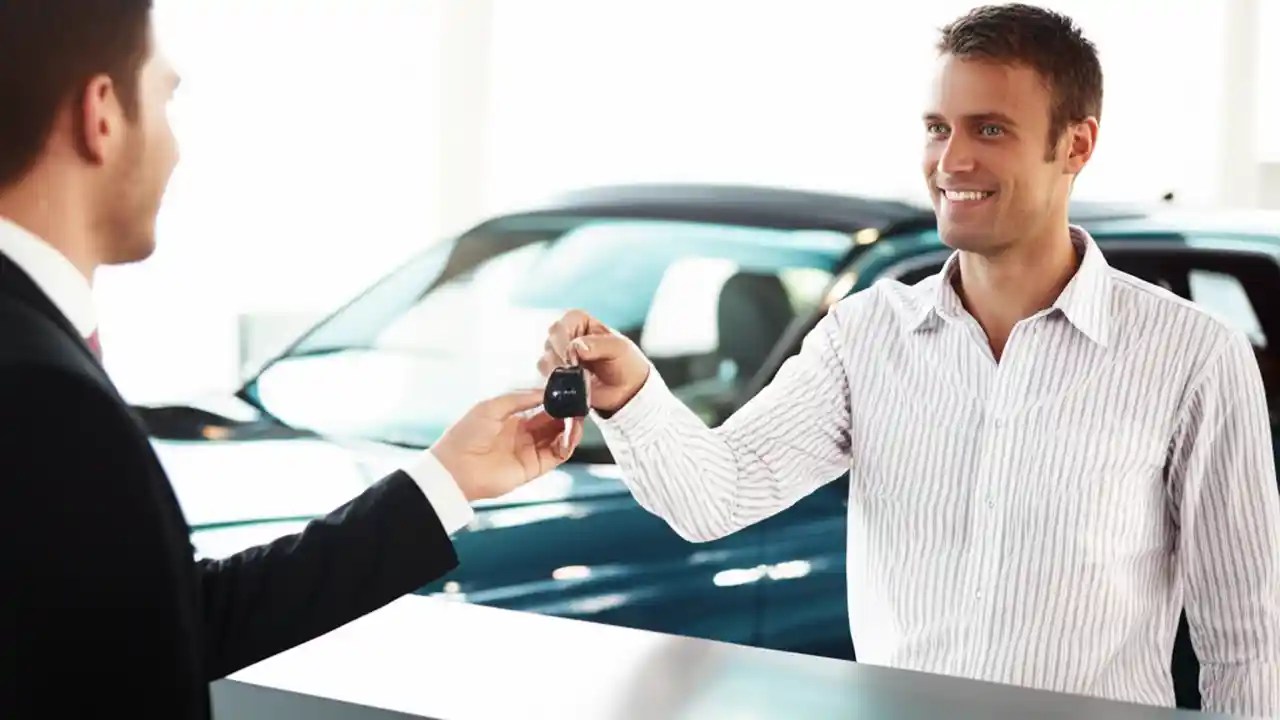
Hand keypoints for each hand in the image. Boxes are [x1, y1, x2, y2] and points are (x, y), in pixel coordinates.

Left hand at [431, 389, 583, 501]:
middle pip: (553, 422)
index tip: (569, 392)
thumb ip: (519, 398)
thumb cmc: (466, 434)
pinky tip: (571, 434)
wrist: (454, 468)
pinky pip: (556, 455)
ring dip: (570, 428)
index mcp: (512, 418)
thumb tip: (544, 391)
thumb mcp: (491, 407)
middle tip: (579, 405)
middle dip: (566, 414)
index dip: (555, 401)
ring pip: (558, 438)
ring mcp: (529, 451)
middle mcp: (523, 435)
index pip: (541, 408)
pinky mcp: (533, 468)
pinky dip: (567, 445)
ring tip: (577, 418)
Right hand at [539, 309, 650, 415]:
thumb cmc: (626, 363)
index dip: (564, 342)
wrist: (628, 390)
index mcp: (579, 321)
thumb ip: (597, 345)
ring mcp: (559, 356)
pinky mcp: (557, 375)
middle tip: (577, 371)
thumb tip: (576, 347)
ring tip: (579, 379)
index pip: (560, 326)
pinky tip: (572, 386)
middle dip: (561, 359)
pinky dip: (557, 383)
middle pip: (550, 342)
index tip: (575, 359)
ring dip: (559, 372)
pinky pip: (546, 378)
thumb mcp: (618, 348)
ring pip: (545, 361)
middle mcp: (566, 336)